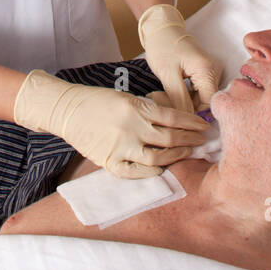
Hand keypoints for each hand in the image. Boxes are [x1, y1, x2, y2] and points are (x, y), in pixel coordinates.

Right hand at [14, 71, 208, 177]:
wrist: (67, 110)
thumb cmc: (98, 101)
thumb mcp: (126, 97)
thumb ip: (148, 110)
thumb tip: (174, 122)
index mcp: (136, 107)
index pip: (173, 117)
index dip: (191, 123)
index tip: (203, 125)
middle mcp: (131, 127)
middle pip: (170, 138)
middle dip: (190, 140)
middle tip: (201, 141)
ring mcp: (120, 146)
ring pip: (157, 158)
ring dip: (176, 156)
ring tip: (186, 153)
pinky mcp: (109, 161)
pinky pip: (135, 172)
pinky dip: (150, 172)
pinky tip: (161, 168)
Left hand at [138, 5, 222, 109]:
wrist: (161, 27)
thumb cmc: (163, 47)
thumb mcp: (168, 75)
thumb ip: (179, 99)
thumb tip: (187, 120)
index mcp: (208, 71)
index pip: (209, 104)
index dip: (193, 114)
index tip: (172, 113)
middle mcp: (215, 72)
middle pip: (206, 102)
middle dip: (185, 108)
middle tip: (162, 101)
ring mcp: (211, 72)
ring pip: (201, 99)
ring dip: (184, 102)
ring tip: (163, 95)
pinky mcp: (205, 73)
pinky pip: (199, 92)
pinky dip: (185, 95)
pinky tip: (170, 92)